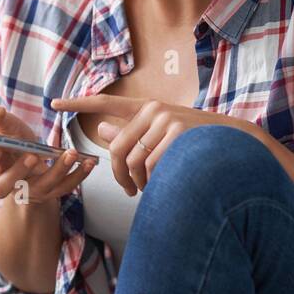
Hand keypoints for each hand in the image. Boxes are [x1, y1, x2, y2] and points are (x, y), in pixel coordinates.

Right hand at [0, 103, 96, 204]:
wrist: (32, 157)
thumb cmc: (15, 138)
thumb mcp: (5, 124)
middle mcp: (5, 182)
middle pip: (3, 187)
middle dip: (17, 172)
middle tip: (32, 156)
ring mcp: (28, 191)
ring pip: (39, 187)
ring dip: (56, 171)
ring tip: (70, 153)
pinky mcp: (49, 193)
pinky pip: (63, 188)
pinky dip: (78, 175)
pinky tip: (89, 161)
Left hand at [49, 94, 257, 196]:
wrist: (239, 145)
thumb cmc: (199, 145)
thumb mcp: (164, 135)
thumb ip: (133, 133)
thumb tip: (101, 130)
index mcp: (147, 109)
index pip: (106, 103)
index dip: (78, 103)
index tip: (54, 103)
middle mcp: (154, 110)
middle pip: (118, 149)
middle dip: (120, 175)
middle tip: (127, 190)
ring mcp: (166, 120)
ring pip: (135, 162)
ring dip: (140, 183)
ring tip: (152, 188)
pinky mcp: (178, 134)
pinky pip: (152, 168)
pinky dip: (156, 183)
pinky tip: (167, 184)